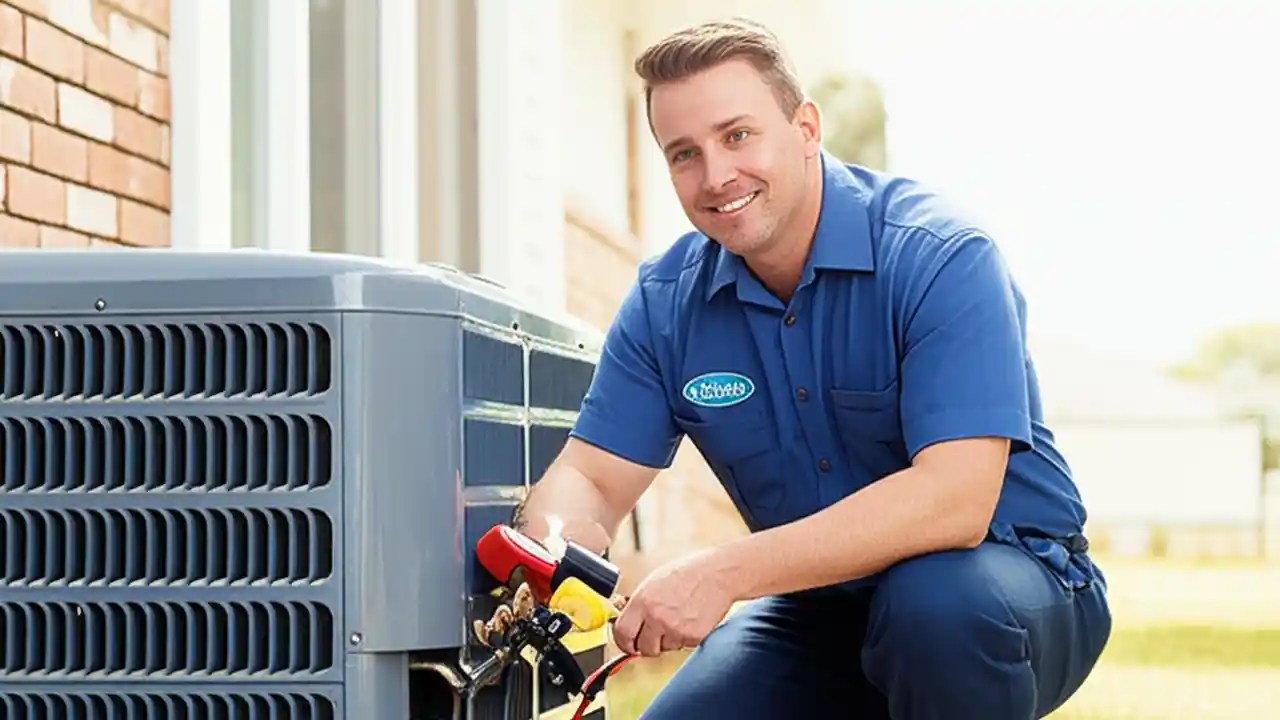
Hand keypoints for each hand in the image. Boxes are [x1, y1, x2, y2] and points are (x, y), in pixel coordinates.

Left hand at [610, 549, 737, 656]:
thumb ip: (638, 604)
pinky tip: (690, 619)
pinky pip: (682, 646)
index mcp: (643, 601)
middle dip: (647, 644)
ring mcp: (675, 629)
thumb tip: (625, 621)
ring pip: (664, 648)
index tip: (628, 643)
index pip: (622, 634)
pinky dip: (685, 638)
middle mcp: (656, 617)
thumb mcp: (654, 582)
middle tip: (655, 634)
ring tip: (678, 618)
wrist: (718, 575)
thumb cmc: (688, 574)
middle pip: (643, 648)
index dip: (623, 642)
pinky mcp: (692, 637)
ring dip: (668, 639)